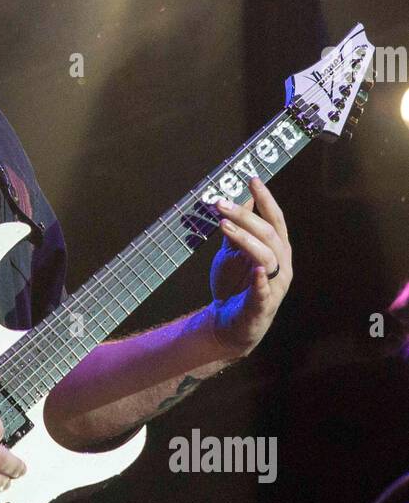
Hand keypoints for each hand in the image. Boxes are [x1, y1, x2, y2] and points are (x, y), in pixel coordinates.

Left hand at [208, 176, 292, 356]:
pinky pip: (265, 293)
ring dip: (246, 240)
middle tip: (221, 203)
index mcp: (276, 249)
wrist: (227, 323)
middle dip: (246, 216)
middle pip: (269, 234)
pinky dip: (261, 282)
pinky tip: (255, 271)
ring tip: (224, 226)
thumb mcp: (232, 252)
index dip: (266, 198)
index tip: (252, 179)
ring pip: (267, 258)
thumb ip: (236, 229)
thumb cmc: (234, 285)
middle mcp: (281, 265)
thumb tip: (235, 198)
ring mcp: (274, 286)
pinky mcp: (263, 307)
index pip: (275, 219)